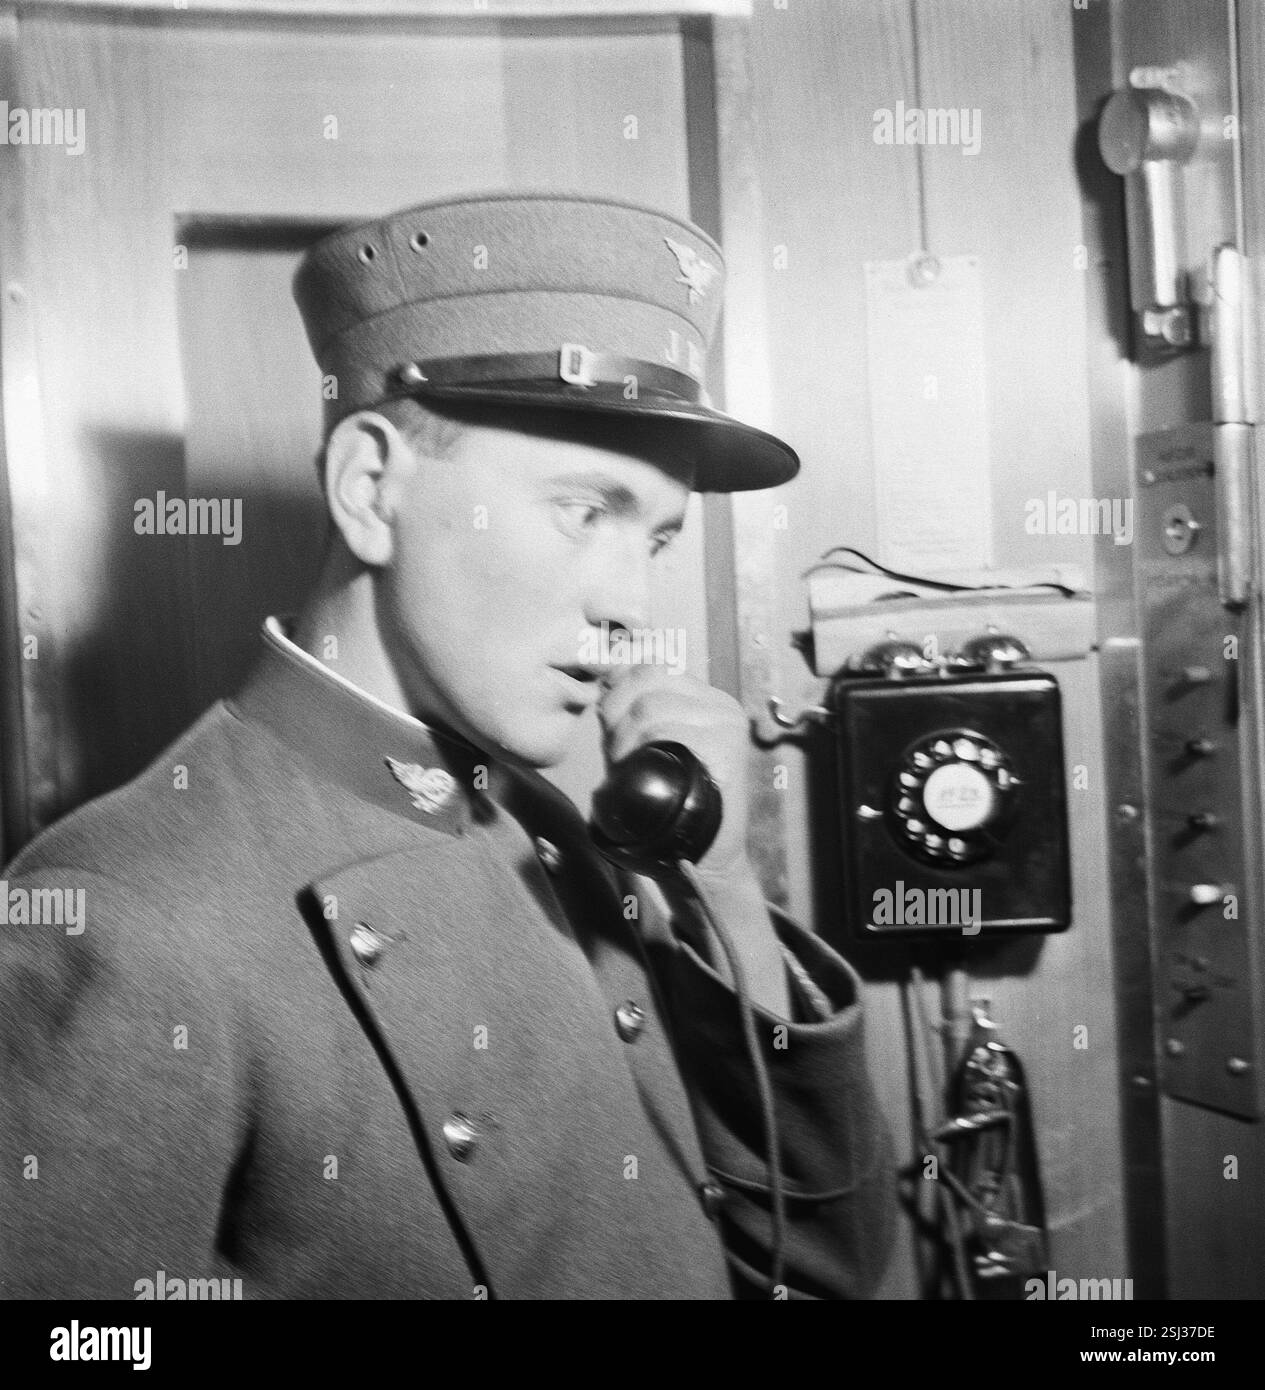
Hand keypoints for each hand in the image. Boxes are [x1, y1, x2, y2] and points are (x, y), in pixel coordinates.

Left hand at [596, 664, 753, 883]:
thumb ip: (628, 712)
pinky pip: (670, 732)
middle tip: (614, 754)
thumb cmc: (668, 801)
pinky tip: (642, 773)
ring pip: (653, 707)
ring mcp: (727, 725)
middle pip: (648, 683)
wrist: (701, 854)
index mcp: (705, 697)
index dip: (616, 692)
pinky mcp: (727, 749)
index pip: (649, 667)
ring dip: (625, 737)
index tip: (608, 727)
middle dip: (617, 717)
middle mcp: (721, 705)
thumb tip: (606, 674)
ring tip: (625, 766)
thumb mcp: (642, 747)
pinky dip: (643, 750)